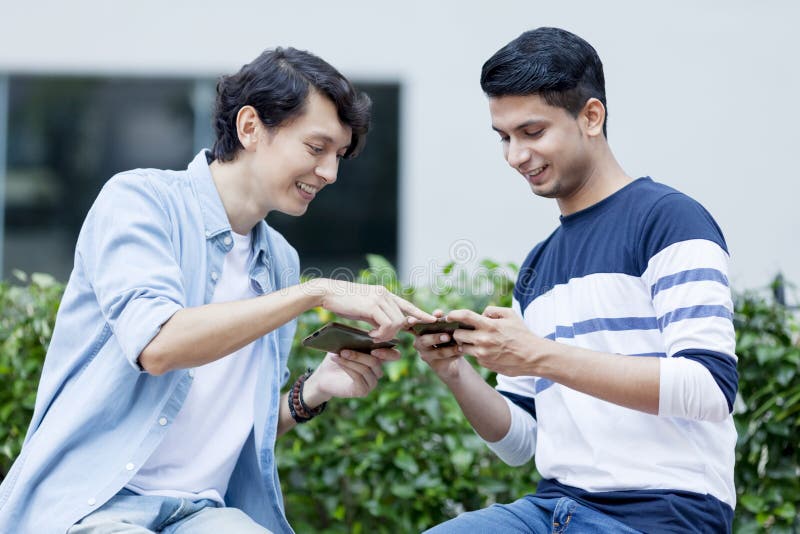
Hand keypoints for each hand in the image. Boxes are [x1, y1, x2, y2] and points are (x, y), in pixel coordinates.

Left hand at [303, 348, 400, 405]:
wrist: (324, 375)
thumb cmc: (337, 357)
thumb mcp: (346, 345)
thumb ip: (356, 339)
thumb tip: (359, 334)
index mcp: (379, 358)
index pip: (394, 355)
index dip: (388, 352)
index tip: (374, 348)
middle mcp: (378, 371)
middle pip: (376, 362)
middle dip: (359, 355)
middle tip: (344, 350)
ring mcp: (371, 382)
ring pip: (366, 369)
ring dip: (351, 360)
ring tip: (337, 355)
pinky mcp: (363, 391)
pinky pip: (358, 377)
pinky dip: (347, 367)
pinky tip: (338, 361)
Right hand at [308, 279, 435, 340]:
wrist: (328, 293)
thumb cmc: (344, 303)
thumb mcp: (364, 310)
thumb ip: (377, 317)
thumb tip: (387, 329)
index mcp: (384, 294)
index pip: (407, 305)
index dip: (420, 313)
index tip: (432, 320)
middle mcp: (385, 294)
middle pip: (402, 318)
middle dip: (394, 332)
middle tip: (377, 338)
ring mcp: (380, 298)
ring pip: (397, 323)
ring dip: (387, 335)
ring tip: (373, 337)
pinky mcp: (373, 305)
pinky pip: (387, 325)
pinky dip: (382, 334)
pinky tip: (371, 335)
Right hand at [412, 309, 466, 380]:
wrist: (450, 356)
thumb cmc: (444, 335)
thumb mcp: (442, 326)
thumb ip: (438, 319)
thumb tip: (438, 312)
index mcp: (418, 331)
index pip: (408, 325)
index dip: (408, 322)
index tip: (412, 319)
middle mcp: (418, 343)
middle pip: (424, 340)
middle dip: (436, 338)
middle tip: (447, 336)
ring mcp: (425, 355)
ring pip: (437, 352)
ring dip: (449, 349)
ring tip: (460, 346)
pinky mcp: (435, 365)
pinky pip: (445, 360)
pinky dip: (455, 355)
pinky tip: (463, 351)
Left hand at [447, 306, 547, 375]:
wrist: (533, 356)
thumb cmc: (522, 334)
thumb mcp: (510, 315)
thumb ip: (492, 311)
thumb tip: (481, 314)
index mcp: (489, 326)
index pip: (464, 316)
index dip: (453, 315)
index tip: (449, 316)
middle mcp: (483, 340)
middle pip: (458, 334)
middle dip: (458, 331)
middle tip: (463, 330)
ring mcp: (482, 354)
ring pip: (463, 347)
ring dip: (465, 343)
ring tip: (475, 340)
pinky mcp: (485, 363)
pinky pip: (474, 356)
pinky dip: (477, 353)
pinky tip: (487, 351)